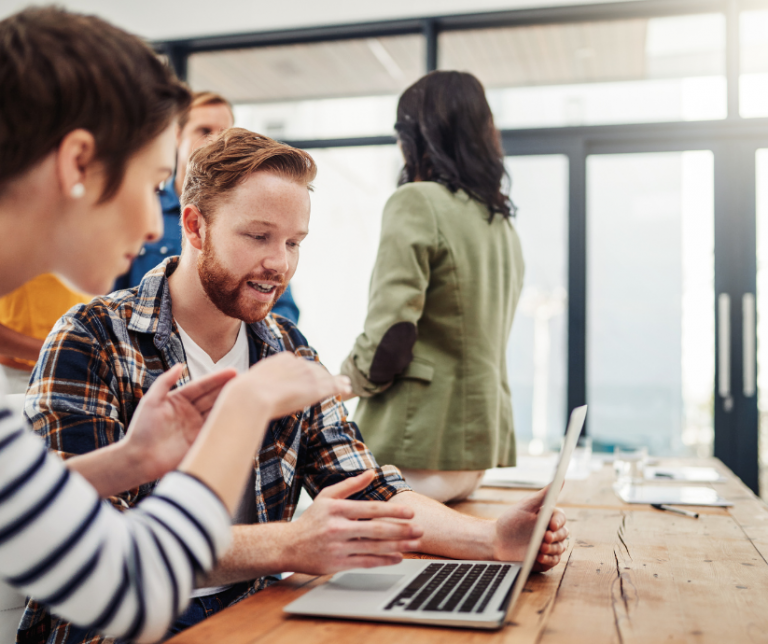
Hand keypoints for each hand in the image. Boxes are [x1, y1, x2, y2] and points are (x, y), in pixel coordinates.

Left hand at [125, 364, 237, 481]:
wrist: (138, 460)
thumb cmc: (141, 430)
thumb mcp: (150, 402)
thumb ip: (164, 382)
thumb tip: (180, 365)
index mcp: (180, 399)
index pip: (203, 386)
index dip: (218, 379)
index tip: (234, 372)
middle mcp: (191, 411)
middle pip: (213, 397)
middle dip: (229, 389)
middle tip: (247, 381)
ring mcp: (197, 426)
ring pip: (217, 412)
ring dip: (231, 405)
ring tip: (247, 397)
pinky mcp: (200, 441)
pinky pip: (216, 430)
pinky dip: (227, 424)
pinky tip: (239, 417)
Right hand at [234, 352, 351, 418]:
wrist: (252, 396)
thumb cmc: (243, 393)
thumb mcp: (247, 382)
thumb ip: (253, 382)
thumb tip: (236, 380)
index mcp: (282, 359)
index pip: (299, 364)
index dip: (306, 371)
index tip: (311, 376)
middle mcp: (297, 363)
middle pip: (314, 368)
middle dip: (323, 374)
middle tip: (333, 379)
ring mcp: (307, 374)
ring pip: (325, 377)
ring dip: (336, 380)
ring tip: (346, 383)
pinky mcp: (315, 388)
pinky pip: (332, 386)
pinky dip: (340, 386)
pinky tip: (347, 387)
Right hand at [282, 470, 422, 573]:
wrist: (288, 545)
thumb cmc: (311, 519)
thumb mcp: (327, 496)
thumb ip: (350, 485)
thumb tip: (371, 472)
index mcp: (337, 509)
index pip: (371, 509)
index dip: (393, 511)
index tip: (411, 513)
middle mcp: (338, 528)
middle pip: (376, 530)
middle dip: (401, 530)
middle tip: (420, 530)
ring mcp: (338, 547)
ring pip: (374, 547)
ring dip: (397, 546)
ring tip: (414, 545)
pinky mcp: (337, 564)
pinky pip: (365, 562)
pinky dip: (383, 560)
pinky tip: (397, 557)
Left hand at [492, 486, 568, 571]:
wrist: (497, 541)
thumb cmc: (511, 521)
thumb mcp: (526, 506)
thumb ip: (544, 494)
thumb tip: (561, 479)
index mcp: (549, 517)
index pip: (561, 518)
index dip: (558, 521)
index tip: (551, 524)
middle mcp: (552, 532)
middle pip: (563, 534)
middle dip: (555, 536)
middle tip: (544, 537)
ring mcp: (549, 546)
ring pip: (560, 548)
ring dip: (552, 549)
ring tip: (540, 548)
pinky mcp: (545, 560)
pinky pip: (554, 561)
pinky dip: (548, 559)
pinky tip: (539, 557)